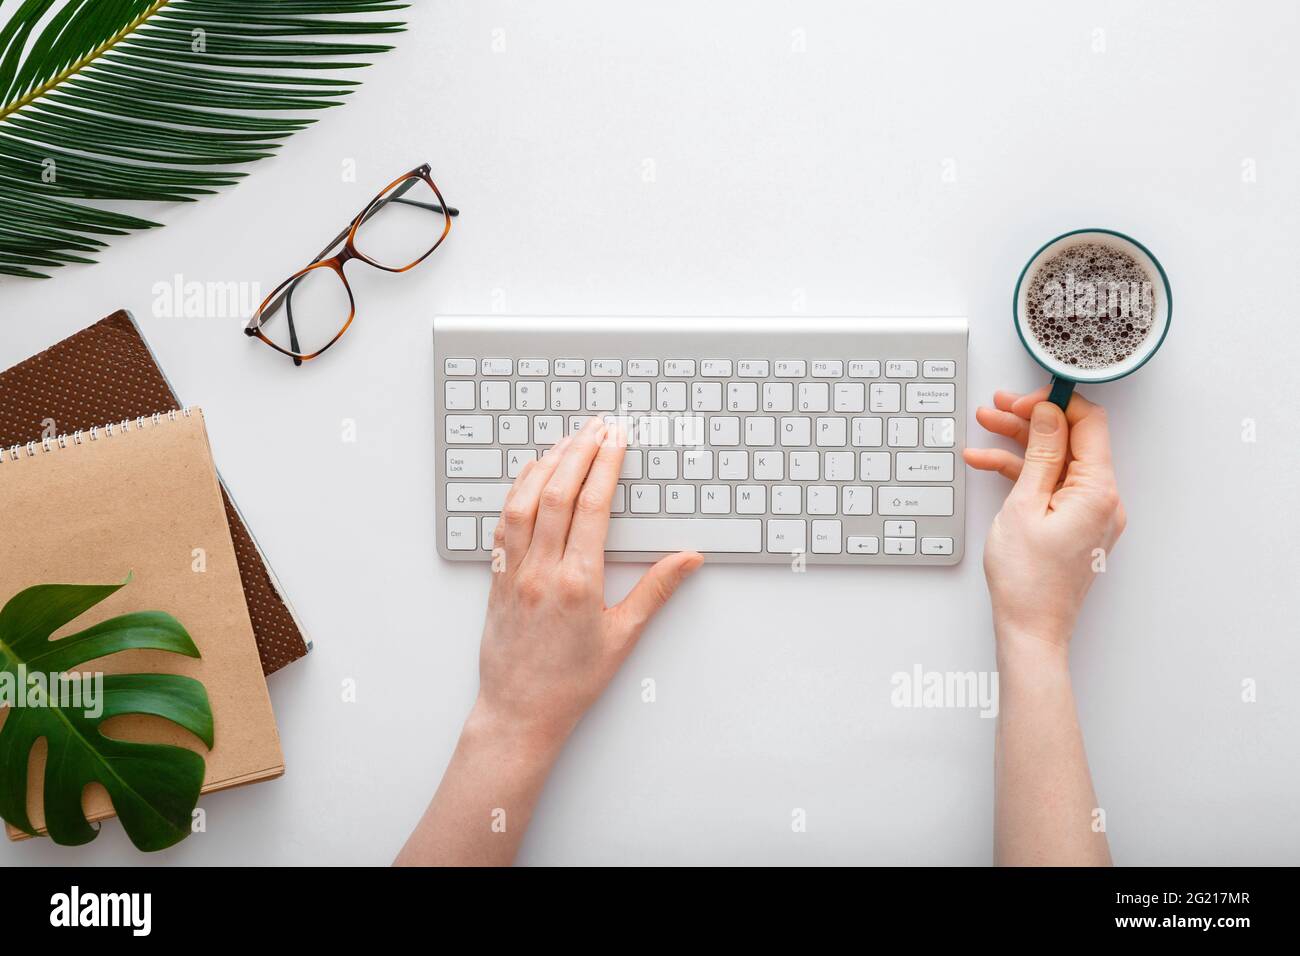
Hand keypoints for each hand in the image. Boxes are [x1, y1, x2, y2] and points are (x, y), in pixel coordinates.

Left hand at [475, 416, 703, 749]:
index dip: (606, 465)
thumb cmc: (571, 683)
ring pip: (525, 500)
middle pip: (557, 492)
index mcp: (577, 582)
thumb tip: (690, 558)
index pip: (592, 506)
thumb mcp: (623, 637)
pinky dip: (518, 489)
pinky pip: (504, 522)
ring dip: (547, 462)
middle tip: (599, 424)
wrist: (519, 713)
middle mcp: (541, 570)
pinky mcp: (496, 577)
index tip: (618, 439)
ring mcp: (513, 571)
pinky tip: (530, 473)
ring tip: (569, 438)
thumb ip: (657, 590)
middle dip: (580, 450)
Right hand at [963, 388, 1125, 647]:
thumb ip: (1039, 454)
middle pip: (1071, 441)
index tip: (1025, 396)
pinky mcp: (1076, 524)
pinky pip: (1053, 487)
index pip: (1088, 424)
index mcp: (1098, 490)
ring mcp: (1091, 513)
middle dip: (1031, 421)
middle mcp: (1103, 499)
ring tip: (984, 431)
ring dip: (1021, 445)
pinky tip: (990, 466)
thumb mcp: (1023, 505)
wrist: (1031, 629)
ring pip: (1057, 462)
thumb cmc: (1027, 580)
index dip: (1056, 402)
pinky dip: (1024, 475)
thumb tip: (1047, 415)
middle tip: (997, 409)